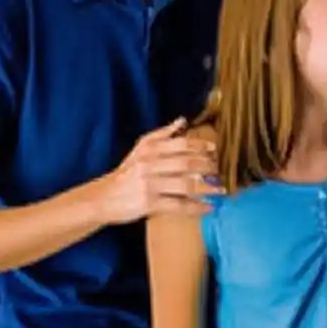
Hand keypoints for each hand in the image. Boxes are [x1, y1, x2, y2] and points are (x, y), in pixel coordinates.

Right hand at [92, 118, 222, 224]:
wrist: (102, 198)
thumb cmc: (126, 173)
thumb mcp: (139, 150)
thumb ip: (161, 135)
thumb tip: (182, 120)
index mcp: (149, 150)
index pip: (181, 144)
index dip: (202, 146)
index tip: (217, 150)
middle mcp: (149, 165)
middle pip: (187, 163)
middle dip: (209, 167)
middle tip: (224, 171)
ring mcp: (149, 184)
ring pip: (186, 184)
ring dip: (208, 187)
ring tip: (222, 189)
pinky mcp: (149, 203)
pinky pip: (179, 204)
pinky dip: (196, 206)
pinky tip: (209, 207)